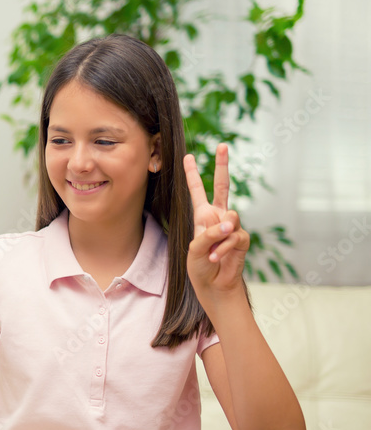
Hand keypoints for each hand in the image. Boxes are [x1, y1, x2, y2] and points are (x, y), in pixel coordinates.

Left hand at [183, 144, 249, 299]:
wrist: (213, 285)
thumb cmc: (199, 266)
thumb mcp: (195, 248)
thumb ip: (209, 233)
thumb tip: (230, 223)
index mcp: (202, 216)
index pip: (197, 191)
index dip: (192, 174)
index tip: (188, 156)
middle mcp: (218, 217)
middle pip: (222, 186)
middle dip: (222, 165)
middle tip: (223, 145)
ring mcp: (232, 227)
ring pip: (231, 217)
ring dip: (218, 236)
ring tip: (210, 251)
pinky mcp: (242, 239)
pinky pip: (234, 237)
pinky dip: (222, 249)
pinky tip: (215, 258)